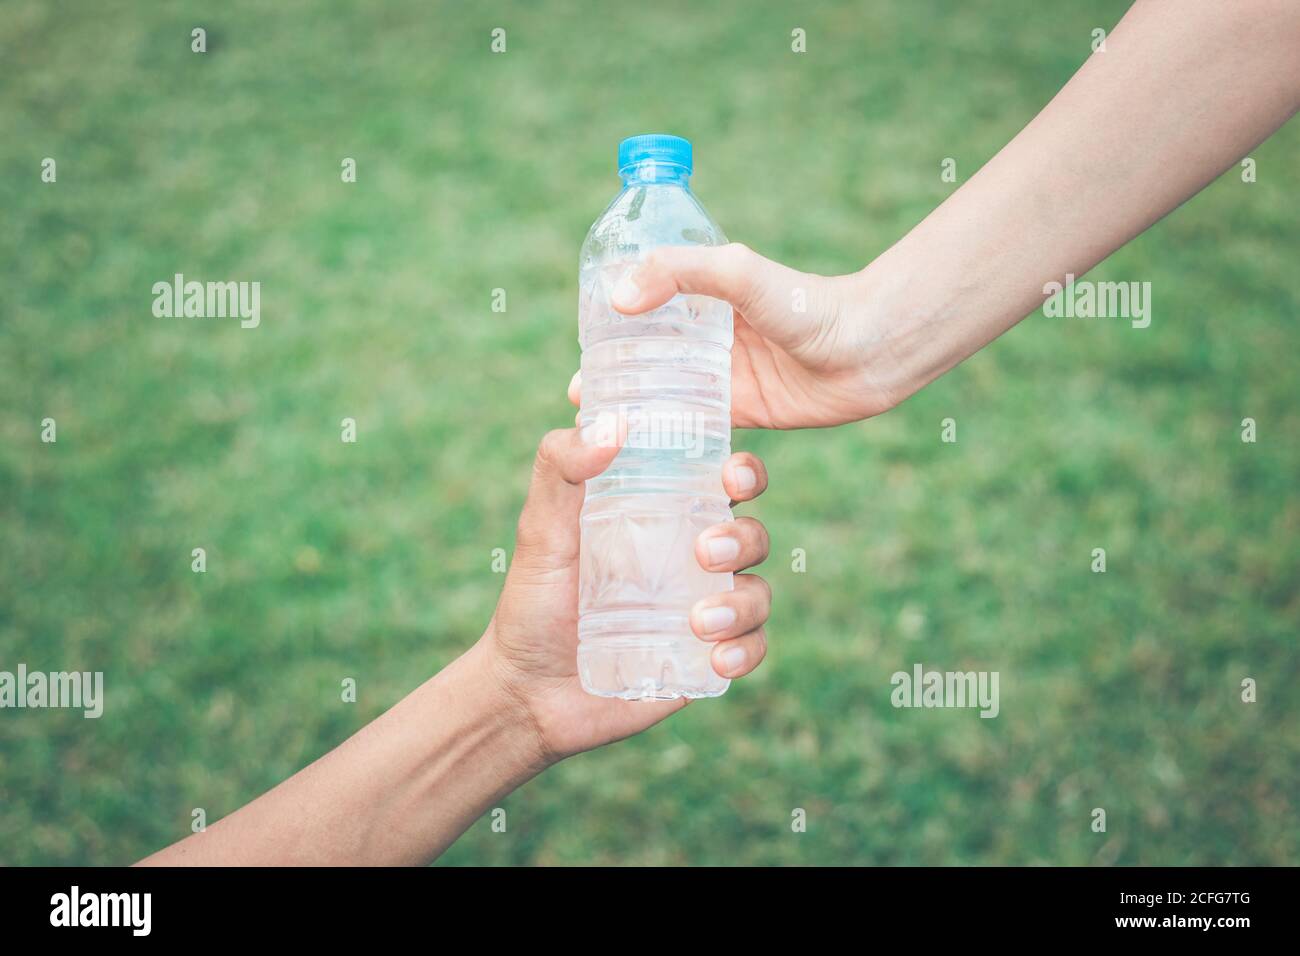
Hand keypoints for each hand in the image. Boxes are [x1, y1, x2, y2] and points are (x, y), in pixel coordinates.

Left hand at [480, 427, 771, 764]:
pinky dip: (745, 651)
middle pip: (751, 534)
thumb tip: (612, 424)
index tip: (731, 475)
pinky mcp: (705, 659)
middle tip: (706, 553)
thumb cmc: (532, 601)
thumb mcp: (540, 528)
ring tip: (699, 622)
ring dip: (743, 602)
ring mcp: (703, 609)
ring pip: (757, 592)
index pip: (721, 480)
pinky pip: (751, 648)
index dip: (744, 470)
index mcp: (662, 516)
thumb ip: (561, 467)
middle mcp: (691, 558)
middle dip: (744, 538)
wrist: (526, 693)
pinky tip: (716, 659)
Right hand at [583, 243, 893, 428]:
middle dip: (610, 374)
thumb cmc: (808, 303)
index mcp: (700, 295)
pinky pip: (696, 428)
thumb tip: (619, 299)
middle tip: (578, 399)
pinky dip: (669, 439)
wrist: (871, 349)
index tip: (576, 343)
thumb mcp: (739, 274)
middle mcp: (706, 337)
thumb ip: (682, 274)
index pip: (641, 305)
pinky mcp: (742, 414)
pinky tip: (642, 458)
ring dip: (633, 410)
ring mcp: (723, 377)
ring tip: (597, 432)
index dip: (607, 323)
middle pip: (645, 354)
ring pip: (665, 394)